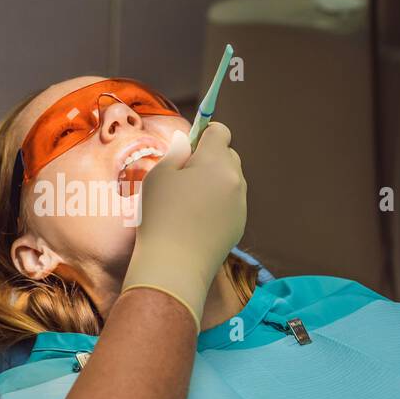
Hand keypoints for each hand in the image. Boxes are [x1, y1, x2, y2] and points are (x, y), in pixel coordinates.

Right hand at [121, 123, 245, 325]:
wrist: (175, 266)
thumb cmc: (161, 217)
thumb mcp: (158, 176)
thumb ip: (176, 152)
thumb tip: (186, 141)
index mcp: (216, 162)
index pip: (220, 132)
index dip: (204, 134)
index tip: (189, 147)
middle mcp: (235, 180)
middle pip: (228, 155)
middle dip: (210, 158)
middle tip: (184, 176)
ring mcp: (240, 204)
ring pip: (230, 180)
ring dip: (215, 181)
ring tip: (189, 201)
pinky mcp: (240, 224)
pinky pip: (231, 203)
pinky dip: (218, 203)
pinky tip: (196, 219)